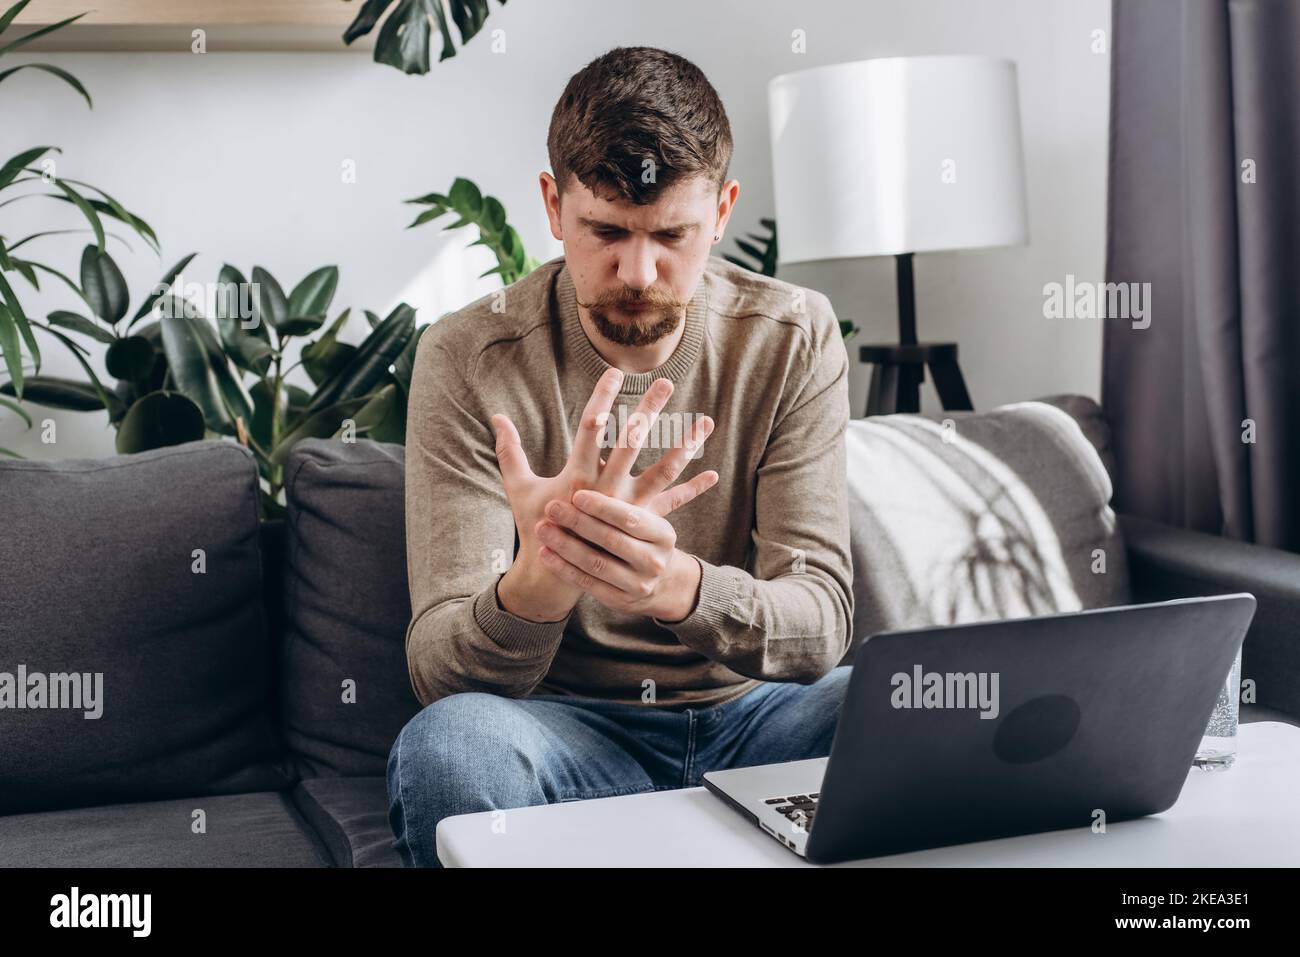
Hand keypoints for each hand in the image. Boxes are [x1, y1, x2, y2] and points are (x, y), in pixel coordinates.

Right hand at [490, 368, 717, 620]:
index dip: (602, 398)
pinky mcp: (641, 523)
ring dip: (684, 445)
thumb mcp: (519, 487)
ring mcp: (629, 507)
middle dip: (649, 410)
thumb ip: (510, 450)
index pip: (591, 427)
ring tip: (705, 422)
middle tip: (665, 382)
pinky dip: (692, 489)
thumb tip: (496, 417)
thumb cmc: (536, 525)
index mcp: (578, 476)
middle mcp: (608, 489)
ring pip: (662, 471)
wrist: (557, 573)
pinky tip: (713, 475)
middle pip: (631, 442)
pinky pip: (671, 504)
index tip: (615, 372)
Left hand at [535, 490, 702, 621]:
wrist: (656, 581)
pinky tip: (545, 553)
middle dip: (579, 523)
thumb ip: (627, 489)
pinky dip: (564, 567)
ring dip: (566, 546)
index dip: (603, 506)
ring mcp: (638, 584)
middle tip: (552, 506)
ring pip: (596, 564)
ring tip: (542, 528)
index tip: (577, 493)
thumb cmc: (640, 536)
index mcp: (663, 533)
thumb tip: (600, 451)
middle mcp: (654, 560)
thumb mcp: (644, 513)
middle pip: (612, 540)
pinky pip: (587, 583)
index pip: (631, 518)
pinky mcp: (620, 601)